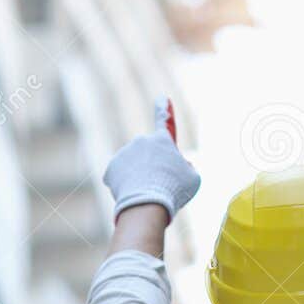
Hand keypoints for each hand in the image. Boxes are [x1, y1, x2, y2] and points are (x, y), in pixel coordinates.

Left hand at [103, 103, 200, 220]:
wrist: (147, 204)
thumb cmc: (174, 190)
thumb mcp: (192, 178)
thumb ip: (186, 168)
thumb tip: (179, 166)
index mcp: (162, 140)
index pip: (164, 121)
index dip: (164, 109)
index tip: (162, 98)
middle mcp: (142, 141)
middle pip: (148, 157)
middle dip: (152, 168)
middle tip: (160, 185)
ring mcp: (124, 153)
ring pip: (133, 169)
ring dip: (139, 179)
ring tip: (147, 193)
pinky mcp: (111, 168)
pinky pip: (120, 179)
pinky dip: (126, 187)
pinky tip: (133, 195)